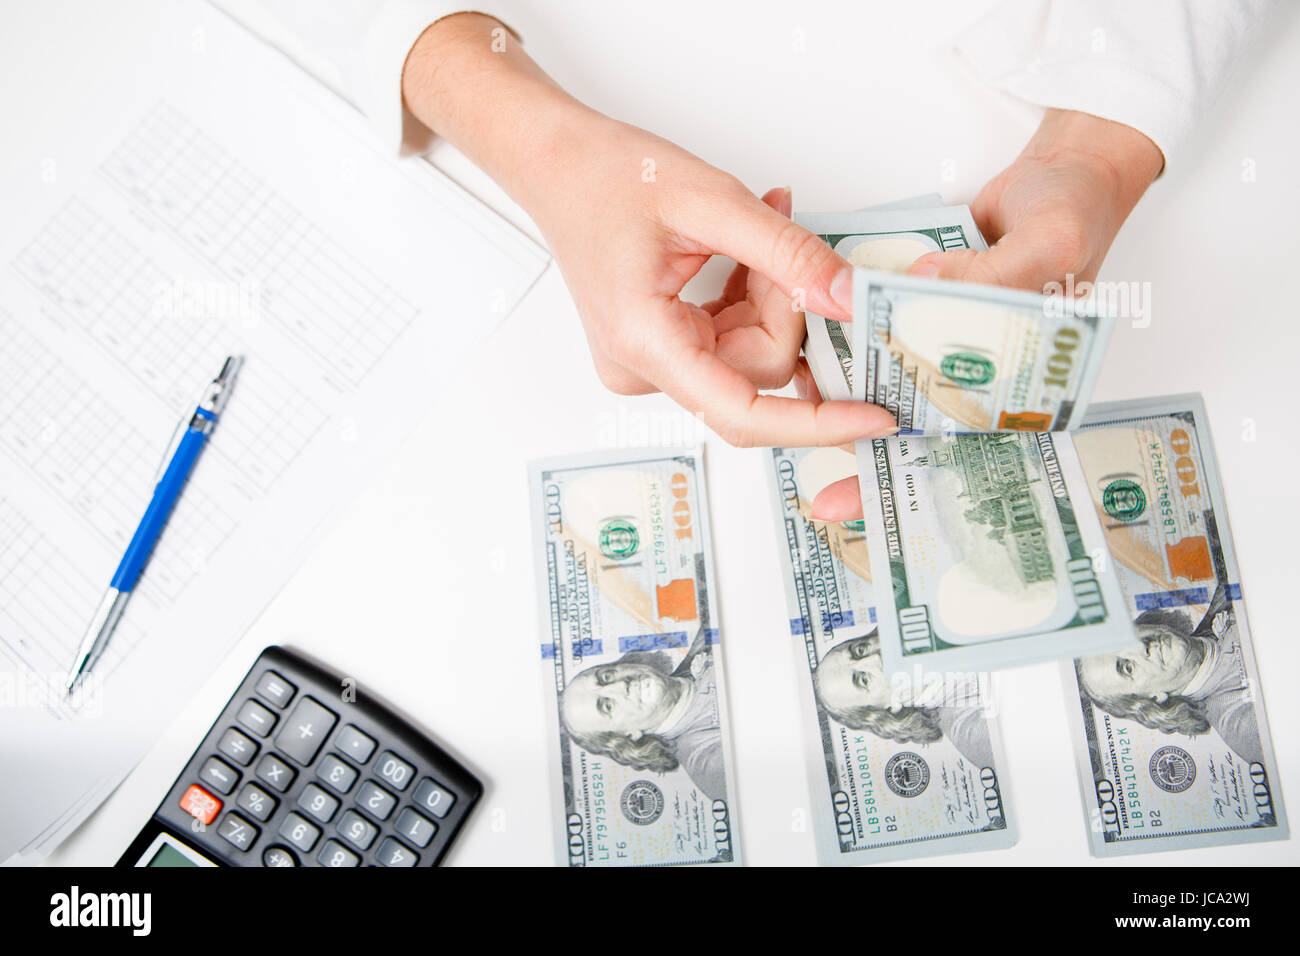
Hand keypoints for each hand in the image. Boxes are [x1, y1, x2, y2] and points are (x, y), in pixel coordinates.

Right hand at [402, 15, 895, 446]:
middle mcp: (642, 369)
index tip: (871, 416)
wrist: (555, 165)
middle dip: (786, 307)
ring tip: (752, 234)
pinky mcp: (662, 350)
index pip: (744, 414)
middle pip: (757, 371)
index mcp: (645, 342)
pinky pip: (732, 341)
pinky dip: (751, 299)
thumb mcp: (711, 201)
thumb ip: (787, 253)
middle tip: (779, 240)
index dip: (815, 422)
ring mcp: (651, 364)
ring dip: (769, 297)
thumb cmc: (606, 176)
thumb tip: (848, 299)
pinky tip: (743, 255)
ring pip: (750, 354)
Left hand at [807, 109, 1163, 520]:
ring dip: (845, 388)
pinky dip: (848, 331)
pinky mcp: (917, 302)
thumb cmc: (1078, 209)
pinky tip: (810, 338)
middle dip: (867, 453)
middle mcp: (977, 367)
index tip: (853, 505)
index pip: (963, 446)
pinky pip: (878, 326)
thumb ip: (991, 274)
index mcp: (1019, 379)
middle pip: (917, 424)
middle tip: (822, 495)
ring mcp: (942, 335)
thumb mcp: (1052, 243)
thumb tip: (919, 289)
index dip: (913, 481)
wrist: (1064, 167)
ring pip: (887, 378)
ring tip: (799, 403)